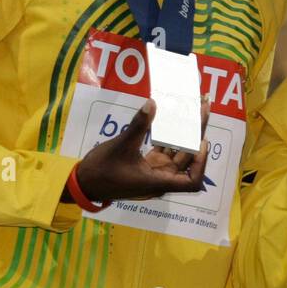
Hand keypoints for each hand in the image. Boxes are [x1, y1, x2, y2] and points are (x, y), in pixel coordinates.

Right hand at [72, 96, 210, 202]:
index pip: (192, 181)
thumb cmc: (102, 171)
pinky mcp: (147, 166)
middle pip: (188, 159)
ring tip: (193, 110)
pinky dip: (170, 138)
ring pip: (177, 154)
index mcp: (158, 182)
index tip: (201, 142)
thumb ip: (138, 126)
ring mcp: (155, 172)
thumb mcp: (121, 147)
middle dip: (197, 136)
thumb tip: (152, 103)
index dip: (201, 163)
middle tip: (204, 109)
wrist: (83, 183)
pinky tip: (173, 120)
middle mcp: (161, 178)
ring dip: (185, 135)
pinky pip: (164, 152)